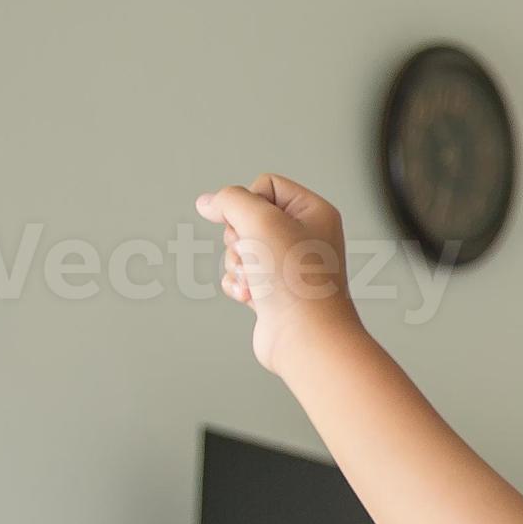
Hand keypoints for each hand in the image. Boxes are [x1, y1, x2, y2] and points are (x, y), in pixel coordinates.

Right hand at [194, 173, 362, 373]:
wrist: (305, 338)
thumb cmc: (296, 282)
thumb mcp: (260, 221)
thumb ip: (230, 200)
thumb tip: (208, 202)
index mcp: (313, 212)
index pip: (265, 185)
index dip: (248, 202)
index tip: (254, 224)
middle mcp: (304, 237)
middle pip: (246, 218)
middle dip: (239, 239)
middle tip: (256, 256)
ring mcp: (287, 266)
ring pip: (238, 248)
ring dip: (237, 264)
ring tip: (257, 281)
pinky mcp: (273, 291)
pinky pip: (239, 275)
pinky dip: (238, 285)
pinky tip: (252, 297)